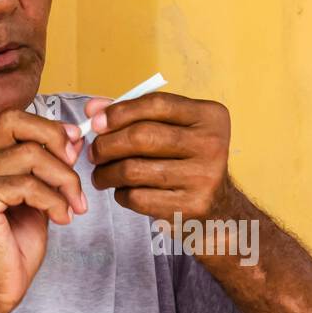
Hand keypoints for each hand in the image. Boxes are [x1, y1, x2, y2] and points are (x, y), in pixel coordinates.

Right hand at [0, 108, 86, 312]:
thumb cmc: (11, 249)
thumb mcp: (36, 198)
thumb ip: (46, 168)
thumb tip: (72, 139)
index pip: (13, 120)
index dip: (49, 129)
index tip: (75, 148)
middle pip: (15, 122)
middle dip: (55, 142)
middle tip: (74, 172)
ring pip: (30, 155)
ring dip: (63, 181)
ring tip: (72, 206)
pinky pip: (27, 184)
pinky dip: (53, 200)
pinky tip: (60, 218)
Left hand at [85, 92, 232, 220]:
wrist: (218, 208)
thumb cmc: (186, 162)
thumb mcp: (172, 130)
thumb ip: (135, 115)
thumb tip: (93, 109)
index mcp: (209, 116)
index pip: (156, 104)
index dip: (120, 111)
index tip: (95, 122)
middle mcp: (211, 144)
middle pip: (141, 136)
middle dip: (107, 144)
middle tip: (94, 152)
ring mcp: (203, 177)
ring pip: (133, 169)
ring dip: (106, 172)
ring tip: (101, 174)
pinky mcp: (190, 206)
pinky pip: (138, 197)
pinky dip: (121, 194)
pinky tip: (123, 191)